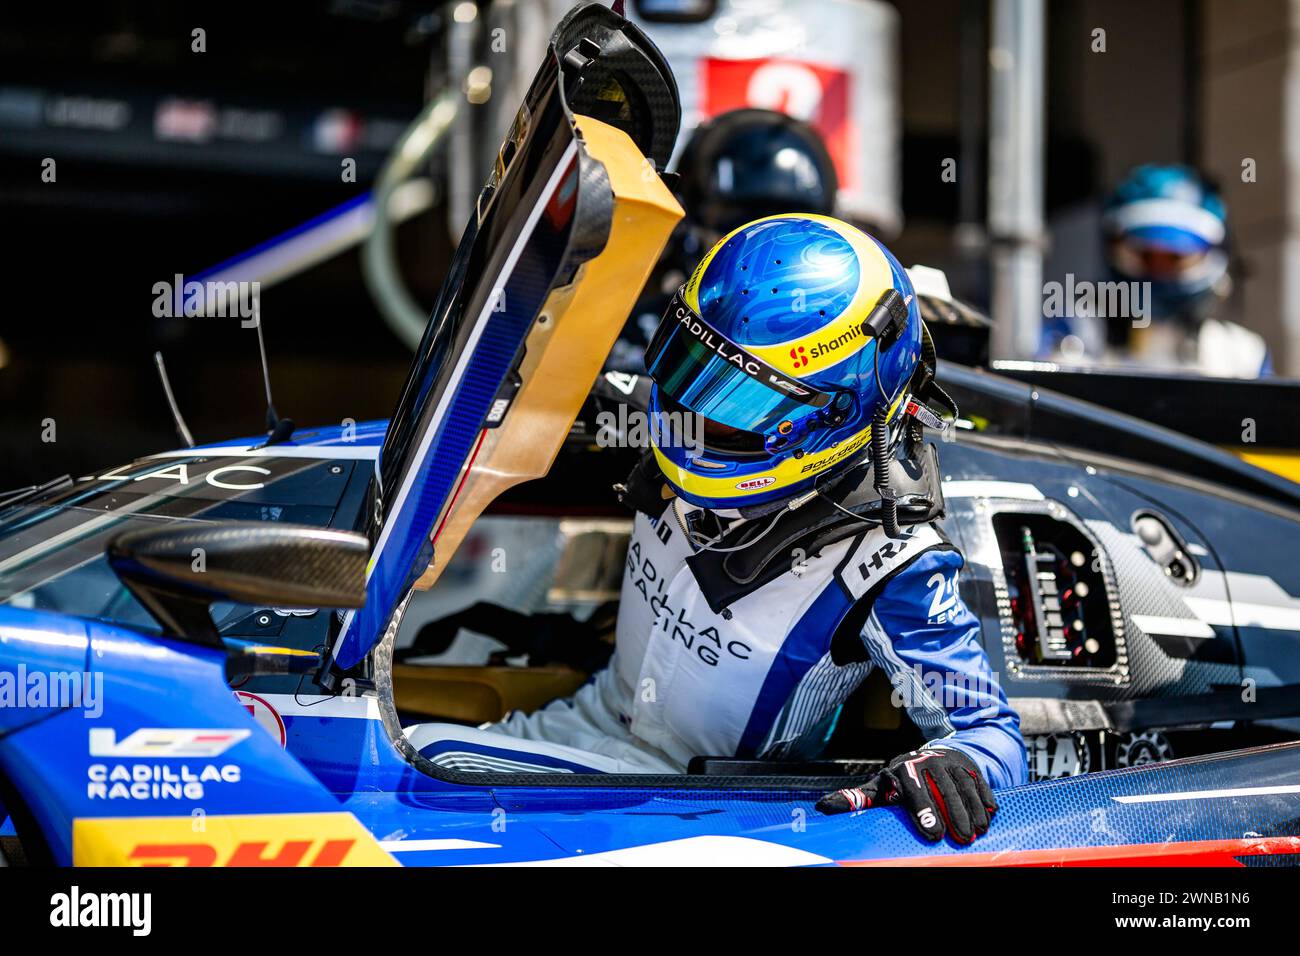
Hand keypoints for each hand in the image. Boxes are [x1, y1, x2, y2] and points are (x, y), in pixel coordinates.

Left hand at [815, 747, 997, 843]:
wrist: (931, 757)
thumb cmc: (901, 782)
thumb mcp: (881, 788)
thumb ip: (857, 799)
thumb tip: (823, 807)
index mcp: (903, 770)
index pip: (914, 790)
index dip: (923, 811)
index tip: (932, 835)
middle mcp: (927, 762)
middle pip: (943, 790)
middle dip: (954, 815)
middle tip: (961, 838)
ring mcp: (950, 762)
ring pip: (964, 787)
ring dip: (973, 810)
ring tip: (976, 832)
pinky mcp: (969, 766)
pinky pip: (980, 782)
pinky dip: (986, 799)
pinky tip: (989, 817)